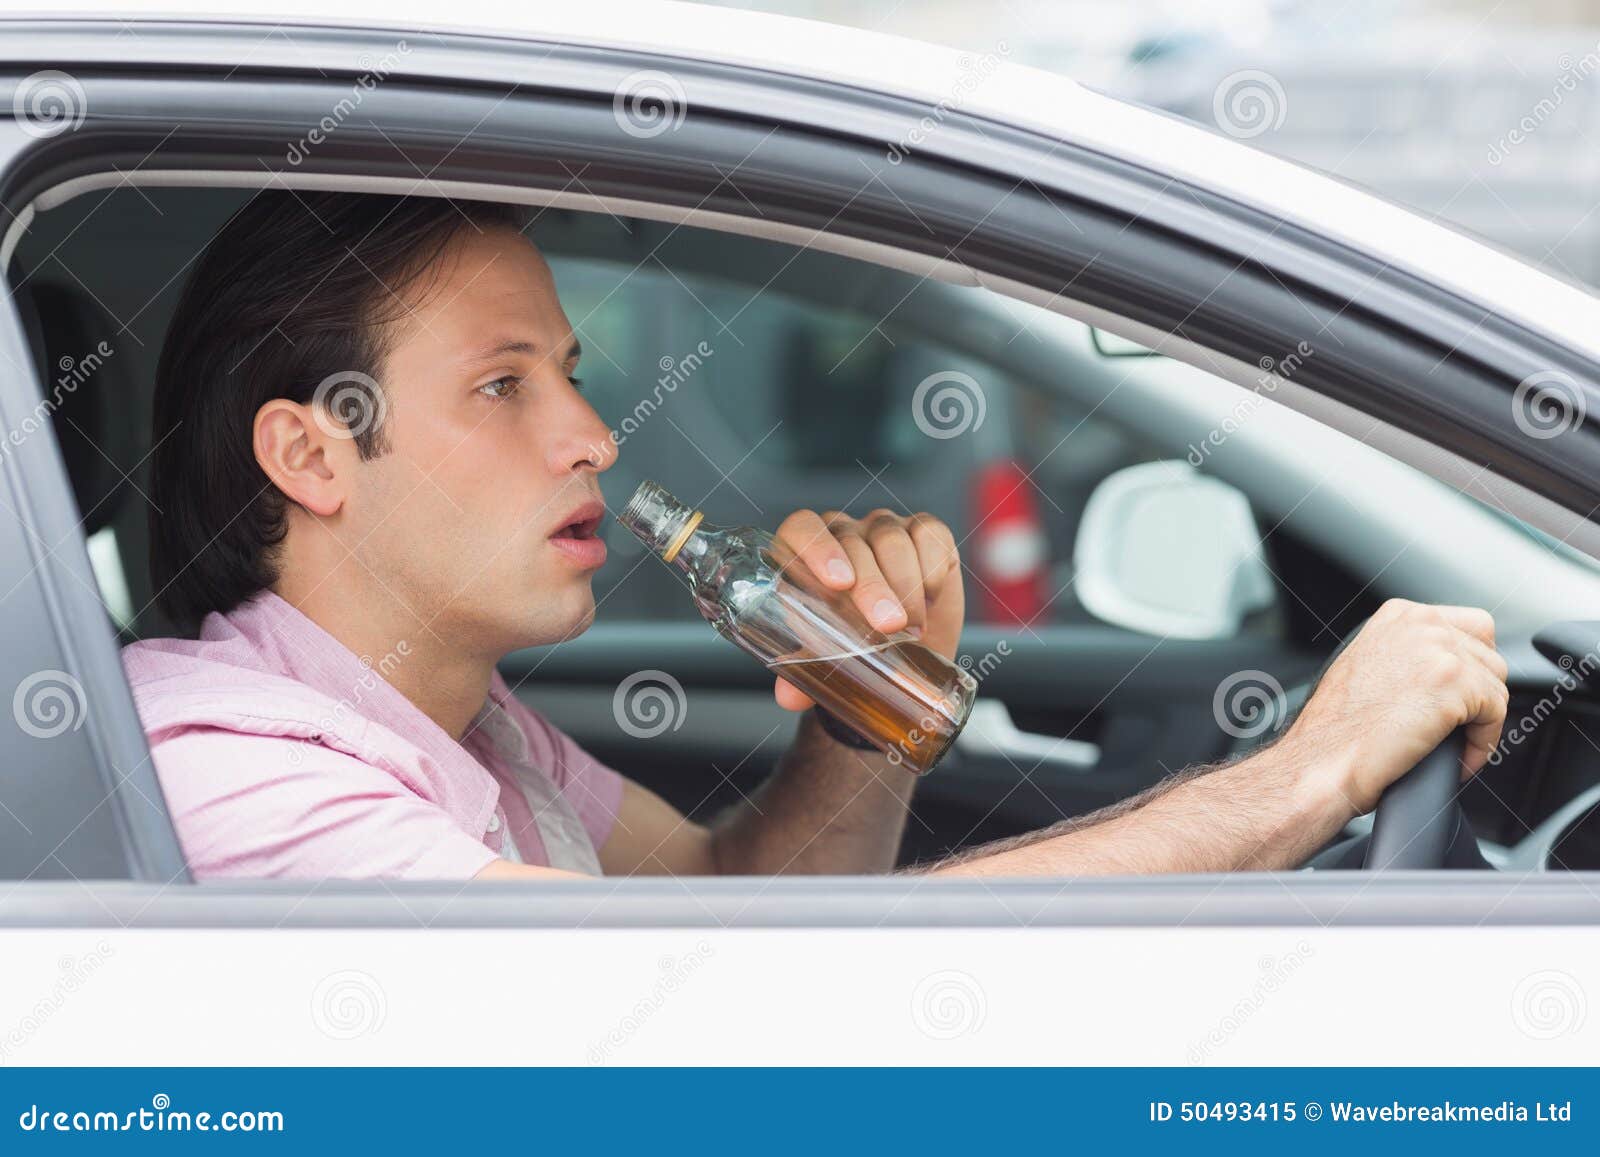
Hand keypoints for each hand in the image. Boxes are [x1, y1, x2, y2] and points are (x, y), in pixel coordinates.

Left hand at [769, 508, 964, 710]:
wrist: (905, 653)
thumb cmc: (855, 646)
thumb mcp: (827, 660)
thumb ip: (804, 673)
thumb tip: (789, 696)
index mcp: (805, 554)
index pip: (802, 530)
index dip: (817, 549)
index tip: (838, 585)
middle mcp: (843, 533)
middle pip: (851, 540)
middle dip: (871, 586)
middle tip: (888, 626)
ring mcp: (883, 528)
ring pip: (891, 538)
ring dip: (905, 584)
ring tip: (910, 627)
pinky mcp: (924, 532)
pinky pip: (929, 534)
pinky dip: (932, 567)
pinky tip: (930, 597)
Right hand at [1284, 599, 1508, 815]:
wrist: (1322, 761)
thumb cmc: (1335, 729)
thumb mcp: (1368, 666)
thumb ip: (1408, 655)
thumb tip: (1447, 670)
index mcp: (1399, 615)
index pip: (1472, 627)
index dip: (1472, 668)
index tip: (1462, 698)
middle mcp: (1421, 623)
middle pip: (1490, 657)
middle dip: (1478, 698)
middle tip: (1457, 730)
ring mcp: (1439, 650)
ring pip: (1497, 687)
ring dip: (1481, 724)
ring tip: (1453, 749)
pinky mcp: (1455, 683)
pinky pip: (1497, 715)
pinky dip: (1484, 744)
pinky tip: (1458, 760)